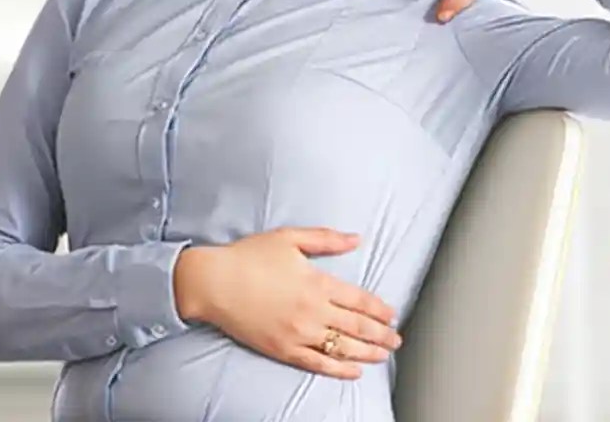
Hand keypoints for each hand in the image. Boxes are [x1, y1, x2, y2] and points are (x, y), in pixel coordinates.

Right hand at [173, 227, 402, 379]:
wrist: (214, 283)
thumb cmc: (248, 257)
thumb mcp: (289, 237)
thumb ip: (326, 239)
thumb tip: (356, 239)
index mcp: (318, 282)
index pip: (360, 300)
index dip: (380, 310)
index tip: (392, 315)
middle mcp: (313, 311)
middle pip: (358, 327)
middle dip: (382, 335)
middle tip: (396, 340)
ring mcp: (299, 334)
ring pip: (343, 349)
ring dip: (368, 354)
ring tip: (383, 356)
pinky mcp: (284, 350)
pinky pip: (318, 364)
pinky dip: (340, 370)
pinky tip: (354, 372)